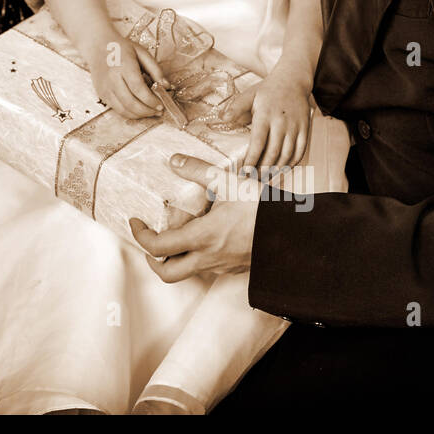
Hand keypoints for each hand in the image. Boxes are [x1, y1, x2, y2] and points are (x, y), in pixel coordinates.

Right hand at [89, 32, 171, 119]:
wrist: (97, 46)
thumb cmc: (121, 48)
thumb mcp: (142, 53)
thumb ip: (155, 70)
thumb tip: (167, 86)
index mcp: (123, 66)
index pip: (138, 89)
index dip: (151, 100)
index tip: (161, 104)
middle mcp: (112, 79)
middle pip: (131, 102)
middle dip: (147, 110)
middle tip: (159, 111)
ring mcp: (105, 88)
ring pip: (123, 109)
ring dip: (139, 115)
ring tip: (151, 112)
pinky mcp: (102, 94)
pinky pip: (117, 109)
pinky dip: (130, 113)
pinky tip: (139, 110)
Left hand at [129, 156, 259, 280]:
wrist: (299, 233)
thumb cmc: (264, 208)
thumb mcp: (229, 182)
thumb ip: (198, 171)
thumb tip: (173, 160)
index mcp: (202, 237)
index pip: (157, 246)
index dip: (140, 236)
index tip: (135, 222)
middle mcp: (209, 257)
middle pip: (167, 274)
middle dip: (151, 261)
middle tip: (148, 241)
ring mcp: (223, 266)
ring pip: (188, 272)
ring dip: (175, 258)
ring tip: (175, 237)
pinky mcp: (236, 268)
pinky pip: (208, 268)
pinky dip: (197, 257)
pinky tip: (204, 238)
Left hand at [220, 68, 312, 170]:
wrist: (293, 80)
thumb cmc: (267, 90)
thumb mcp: (249, 95)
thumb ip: (235, 108)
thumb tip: (221, 118)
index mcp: (265, 115)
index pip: (258, 142)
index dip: (251, 159)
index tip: (244, 172)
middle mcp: (281, 122)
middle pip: (273, 152)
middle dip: (263, 169)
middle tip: (254, 180)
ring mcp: (295, 127)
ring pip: (287, 154)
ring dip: (277, 169)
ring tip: (266, 178)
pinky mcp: (305, 129)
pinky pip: (300, 150)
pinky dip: (292, 163)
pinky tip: (283, 170)